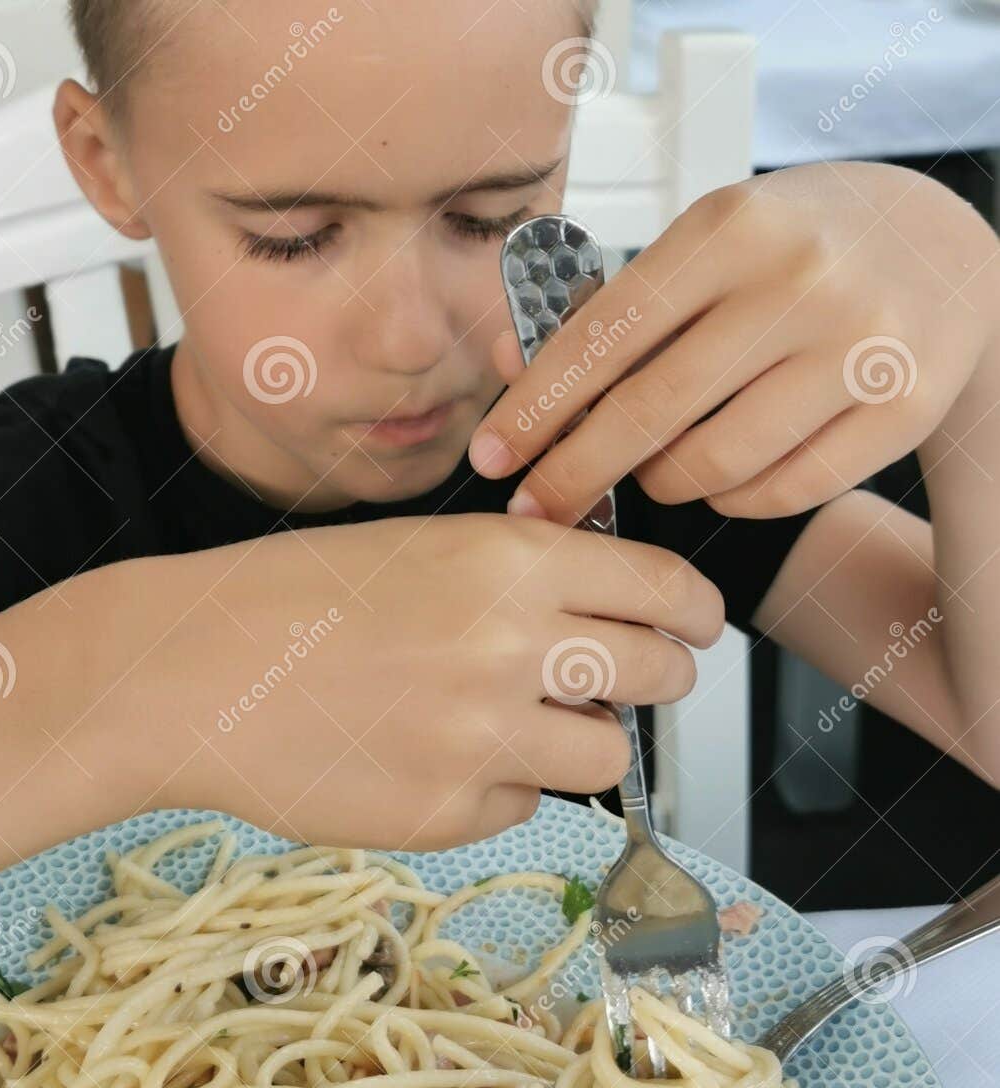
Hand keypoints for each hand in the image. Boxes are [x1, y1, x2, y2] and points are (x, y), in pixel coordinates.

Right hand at [155, 515, 722, 849]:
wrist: (189, 673)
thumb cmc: (291, 600)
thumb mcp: (421, 548)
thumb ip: (523, 578)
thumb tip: (610, 623)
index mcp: (511, 566)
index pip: (664, 590)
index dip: (693, 614)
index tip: (694, 629)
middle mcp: (514, 651)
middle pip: (657, 679)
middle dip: (652, 681)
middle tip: (619, 684)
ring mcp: (483, 742)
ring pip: (603, 758)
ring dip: (576, 744)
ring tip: (508, 726)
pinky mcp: (447, 816)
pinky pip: (521, 810)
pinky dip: (495, 790)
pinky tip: (429, 761)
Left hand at [469, 162, 999, 523]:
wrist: (947, 252)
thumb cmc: (802, 249)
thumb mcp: (710, 246)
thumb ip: (614, 307)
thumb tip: (504, 363)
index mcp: (734, 226)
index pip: (606, 334)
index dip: (537, 407)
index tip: (493, 456)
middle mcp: (800, 282)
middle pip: (651, 415)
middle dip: (576, 473)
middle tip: (537, 509)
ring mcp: (856, 349)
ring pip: (712, 467)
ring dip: (664, 482)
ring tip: (659, 464)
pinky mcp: (899, 410)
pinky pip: (776, 493)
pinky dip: (732, 498)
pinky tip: (729, 469)